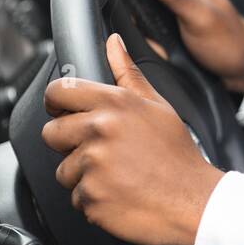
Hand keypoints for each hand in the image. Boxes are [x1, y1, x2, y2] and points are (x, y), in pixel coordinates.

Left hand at [42, 33, 224, 244]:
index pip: (59, 91)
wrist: (193, 201)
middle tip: (101, 150)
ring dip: (82, 175)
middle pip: (50, 133)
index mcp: (116, 104)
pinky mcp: (90, 196)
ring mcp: (93, 164)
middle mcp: (100, 130)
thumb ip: (129, 73)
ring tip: (116, 174)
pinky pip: (75, 196)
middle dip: (69, 143)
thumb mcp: (158, 107)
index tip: (63, 112)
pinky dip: (93, 198)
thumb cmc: (177, 156)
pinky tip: (118, 193)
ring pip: (63, 169)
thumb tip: (113, 43)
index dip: (56, 102)